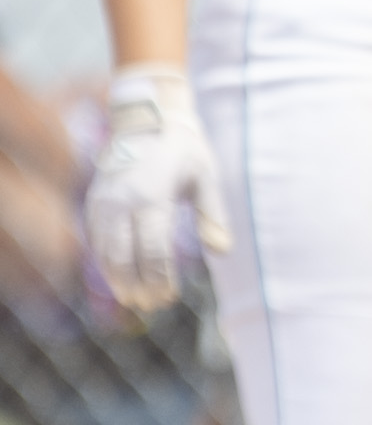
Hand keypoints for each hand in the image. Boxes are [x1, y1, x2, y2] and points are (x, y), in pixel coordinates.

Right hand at [85, 66, 230, 311]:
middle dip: (138, 287)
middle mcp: (122, 203)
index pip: (152, 252)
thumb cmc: (183, 149)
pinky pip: (95, 241)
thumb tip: (223, 251)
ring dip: (118, 281)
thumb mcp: (205, 176)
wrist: (146, 119)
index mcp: (152, 197)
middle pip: (123, 259)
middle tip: (154, 306)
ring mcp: (103, 203)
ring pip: (104, 254)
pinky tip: (119, 278)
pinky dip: (105, 263)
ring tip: (136, 299)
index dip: (160, 279)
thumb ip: (212, 215)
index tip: (171, 296)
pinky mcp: (93, 203)